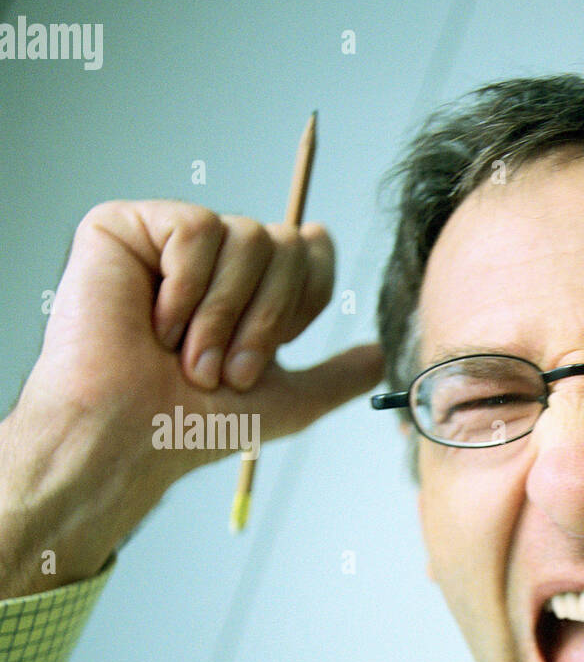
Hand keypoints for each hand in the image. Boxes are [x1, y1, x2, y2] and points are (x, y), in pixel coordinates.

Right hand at [0, 200, 381, 593]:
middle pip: (286, 243)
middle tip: (226, 371)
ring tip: (190, 359)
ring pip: (248, 236)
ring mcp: (168, 240)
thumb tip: (380, 355)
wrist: (131, 435)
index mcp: (247, 288)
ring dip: (227, 314)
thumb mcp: (288, 401)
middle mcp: (212, 258)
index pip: (311, 252)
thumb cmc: (196, 425)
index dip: (307, 298)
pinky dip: (187, 288)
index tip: (275, 350)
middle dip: (268, 318)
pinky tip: (157, 323)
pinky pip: (197, 229)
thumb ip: (336, 375)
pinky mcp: (125, 227)